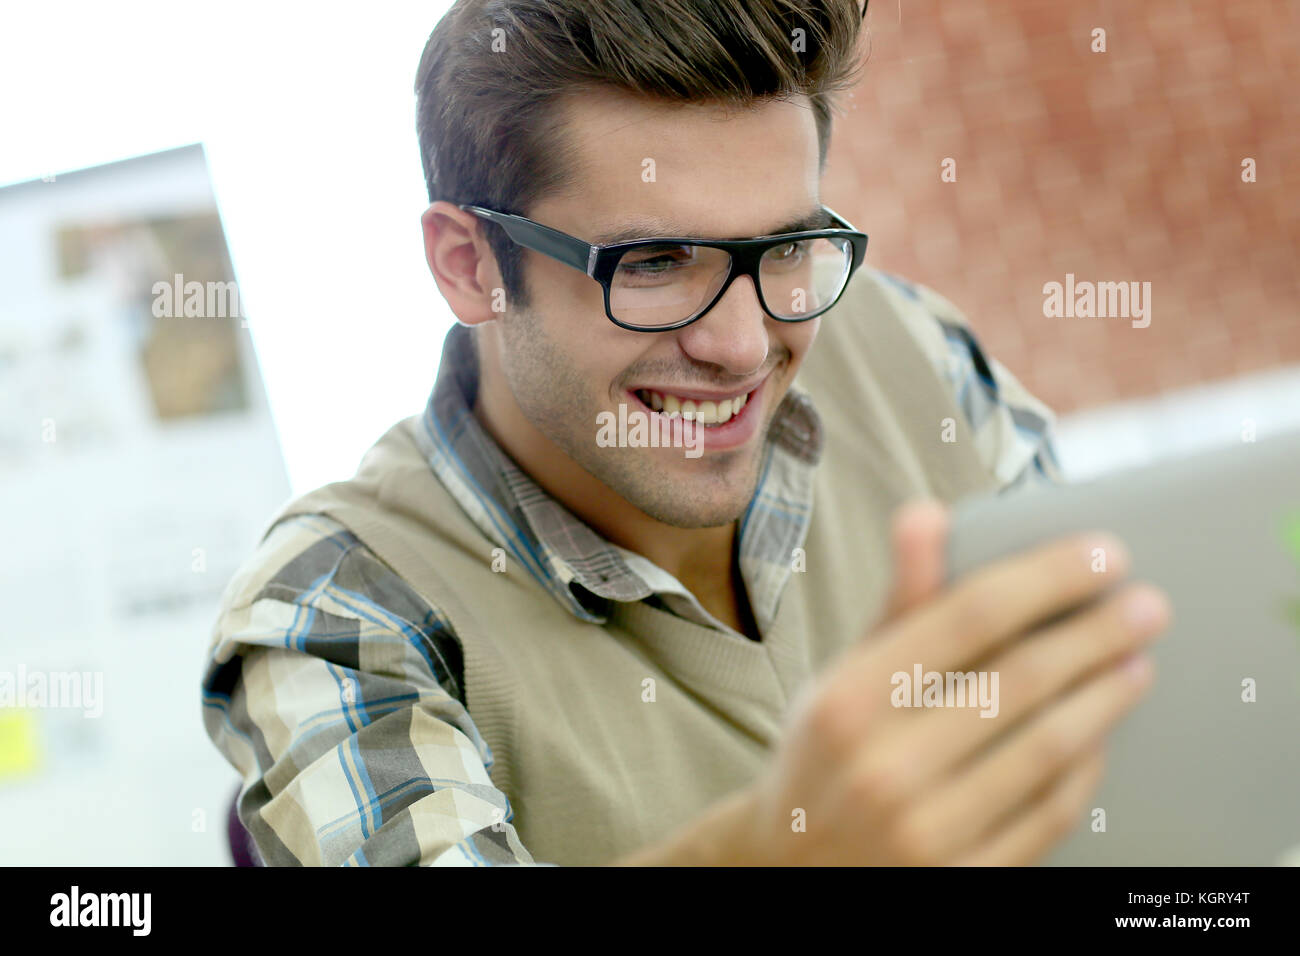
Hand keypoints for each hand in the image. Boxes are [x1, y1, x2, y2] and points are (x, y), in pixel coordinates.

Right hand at [732, 498, 1171, 865]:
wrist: (794, 870)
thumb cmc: (826, 756)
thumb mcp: (842, 675)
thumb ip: (898, 602)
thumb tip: (927, 515)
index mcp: (851, 699)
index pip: (969, 616)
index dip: (1046, 578)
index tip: (1100, 554)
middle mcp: (885, 765)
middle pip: (1020, 679)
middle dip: (1096, 633)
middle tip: (1146, 604)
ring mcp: (927, 830)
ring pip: (1045, 747)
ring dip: (1104, 698)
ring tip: (1136, 661)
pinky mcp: (963, 878)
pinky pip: (1047, 814)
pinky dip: (1083, 768)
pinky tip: (1100, 734)